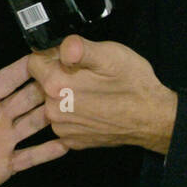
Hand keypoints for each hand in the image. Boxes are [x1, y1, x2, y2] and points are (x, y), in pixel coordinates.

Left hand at [0, 56, 66, 186]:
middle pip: (26, 98)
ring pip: (33, 123)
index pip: (5, 81)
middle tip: (65, 78)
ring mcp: (3, 140)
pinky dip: (47, 151)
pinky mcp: (5, 164)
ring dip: (51, 114)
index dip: (22, 68)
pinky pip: (30, 157)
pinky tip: (66, 143)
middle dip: (45, 87)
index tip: (42, 56)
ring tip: (72, 106)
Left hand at [27, 35, 178, 154]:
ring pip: (51, 102)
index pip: (33, 62)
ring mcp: (61, 129)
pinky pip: (63, 120)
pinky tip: (92, 108)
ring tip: (92, 92)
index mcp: (56, 85)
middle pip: (41, 83)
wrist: (153, 118)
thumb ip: (79, 47)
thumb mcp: (109, 54)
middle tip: (86, 74)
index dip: (51, 55)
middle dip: (57, 75)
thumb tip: (60, 45)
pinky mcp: (71, 140)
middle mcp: (53, 110)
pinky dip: (72, 113)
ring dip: (65, 95)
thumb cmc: (133, 84)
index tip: (69, 58)